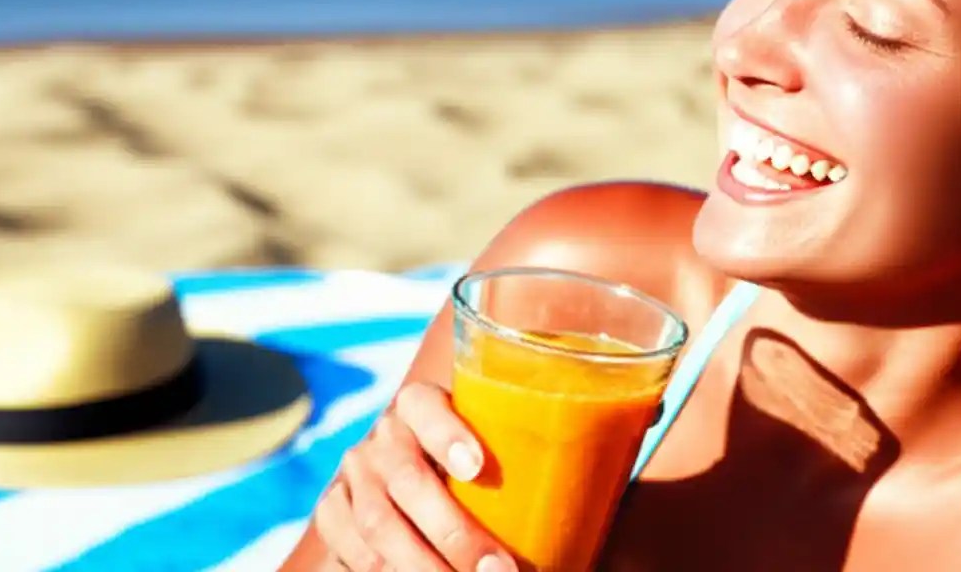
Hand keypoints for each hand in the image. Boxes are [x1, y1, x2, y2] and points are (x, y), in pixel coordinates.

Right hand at [314, 382, 516, 571]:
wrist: (400, 474)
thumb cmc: (475, 459)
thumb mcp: (493, 440)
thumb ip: (536, 447)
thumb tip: (629, 449)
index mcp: (418, 405)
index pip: (423, 407)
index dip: (446, 434)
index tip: (476, 468)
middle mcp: (381, 437)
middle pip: (408, 483)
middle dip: (455, 535)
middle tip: (500, 571)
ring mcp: (352, 478)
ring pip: (380, 528)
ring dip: (425, 567)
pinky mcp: (331, 515)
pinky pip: (352, 555)